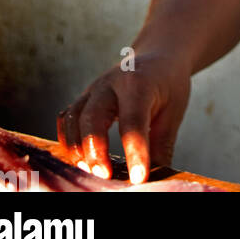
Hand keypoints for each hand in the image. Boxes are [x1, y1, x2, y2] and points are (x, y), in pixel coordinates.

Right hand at [56, 51, 190, 183]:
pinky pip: (66, 119)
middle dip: (94, 150)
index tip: (138, 178)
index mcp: (139, 83)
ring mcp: (93, 89)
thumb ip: (161, 147)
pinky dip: (67, 141)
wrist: (158, 56)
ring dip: (77, 149)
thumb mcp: (173, 112)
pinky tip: (78, 160)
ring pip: (73, 118)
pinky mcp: (84, 98)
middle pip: (92, 116)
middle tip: (104, 178)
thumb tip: (155, 183)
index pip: (133, 120)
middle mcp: (111, 83)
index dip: (134, 152)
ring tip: (90, 173)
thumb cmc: (168, 85)